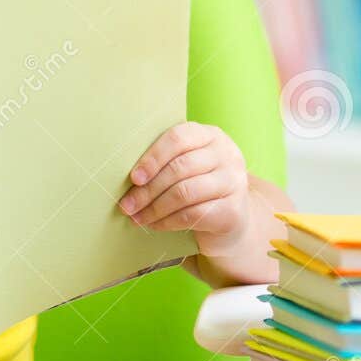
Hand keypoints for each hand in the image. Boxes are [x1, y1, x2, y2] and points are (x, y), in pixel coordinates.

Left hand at [118, 121, 254, 257]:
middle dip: (147, 189)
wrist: (230, 220)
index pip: (178, 138)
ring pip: (184, 192)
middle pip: (179, 168)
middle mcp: (227, 155)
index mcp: (210, 135)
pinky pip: (192, 215)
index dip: (153, 157)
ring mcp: (234, 182)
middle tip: (126, 205)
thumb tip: (127, 177)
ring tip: (136, 217)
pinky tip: (154, 225)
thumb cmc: (198, 187)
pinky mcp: (233, 210)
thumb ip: (164, 162)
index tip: (133, 178)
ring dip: (154, 208)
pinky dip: (168, 222)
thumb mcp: (185, 167)